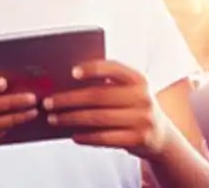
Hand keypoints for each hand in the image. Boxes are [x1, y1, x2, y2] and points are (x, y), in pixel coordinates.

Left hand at [43, 60, 169, 158]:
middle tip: (48, 102)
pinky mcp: (139, 139)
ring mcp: (143, 119)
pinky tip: (72, 135)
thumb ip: (106, 84)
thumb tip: (65, 83)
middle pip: (99, 96)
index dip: (93, 69)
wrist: (161, 135)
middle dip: (70, 99)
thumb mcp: (128, 91)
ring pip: (99, 118)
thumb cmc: (132, 106)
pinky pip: (106, 138)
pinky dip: (87, 137)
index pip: (114, 68)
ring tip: (53, 118)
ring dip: (72, 118)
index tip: (71, 72)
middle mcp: (143, 97)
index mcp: (138, 79)